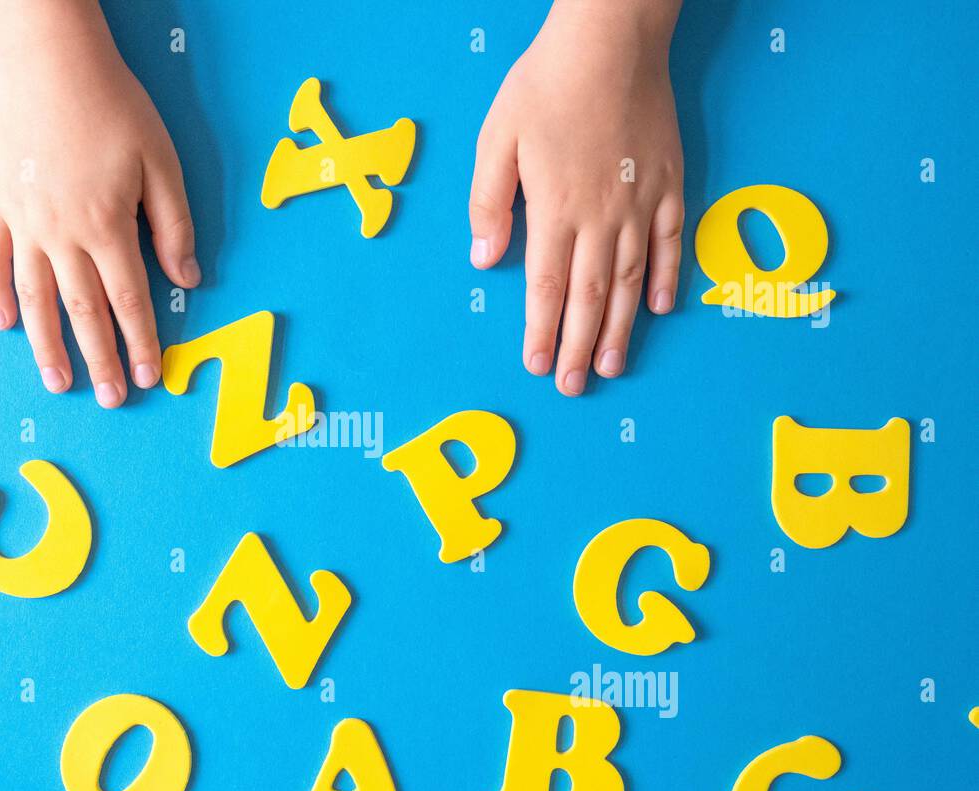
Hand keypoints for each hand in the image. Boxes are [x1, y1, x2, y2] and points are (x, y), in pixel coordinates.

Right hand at [0, 0, 198, 407]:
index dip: (142, 343)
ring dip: (47, 345)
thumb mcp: (162, 163)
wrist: (51, 61)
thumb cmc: (114, 107)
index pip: (130, 301)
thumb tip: (188, 278)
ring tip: (58, 382)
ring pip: (35, 298)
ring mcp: (23, 222)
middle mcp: (62, 234)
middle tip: (110, 398)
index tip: (150, 377)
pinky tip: (6, 324)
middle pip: (83, 311)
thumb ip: (174, 225)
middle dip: (100, 359)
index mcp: (108, 226)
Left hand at [470, 0, 682, 395]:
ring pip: (630, 281)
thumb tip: (484, 259)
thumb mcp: (497, 140)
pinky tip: (660, 309)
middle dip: (580, 347)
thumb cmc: (546, 86)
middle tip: (574, 386)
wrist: (610, 39)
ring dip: (622, 329)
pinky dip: (666, 278)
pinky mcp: (669, 183)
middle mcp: (599, 216)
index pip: (546, 288)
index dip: (542, 331)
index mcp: (553, 210)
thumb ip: (488, 203)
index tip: (537, 365)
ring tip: (614, 366)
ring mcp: (639, 203)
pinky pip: (670, 242)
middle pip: (590, 297)